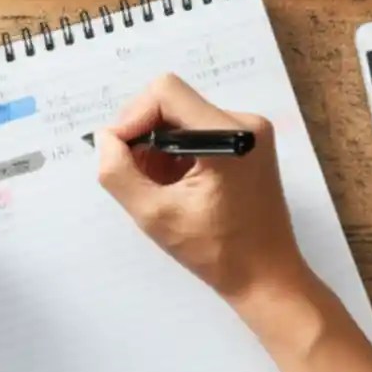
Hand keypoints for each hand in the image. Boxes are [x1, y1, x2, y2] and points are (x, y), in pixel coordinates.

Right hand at [96, 74, 310, 308]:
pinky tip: (175, 188)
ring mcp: (248, 134)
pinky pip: (197, 133)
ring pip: (181, 119)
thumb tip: (105, 139)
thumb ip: (118, 172)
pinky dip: (176, 155)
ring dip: (158, 149)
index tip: (118, 153)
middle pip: (172, 103)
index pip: (165, 92)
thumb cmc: (217, 253)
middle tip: (135, 177)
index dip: (132, 117)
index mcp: (230, 134)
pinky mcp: (246, 146)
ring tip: (157, 189)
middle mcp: (244, 123)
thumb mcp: (154, 215)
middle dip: (143, 136)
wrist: (266, 278)